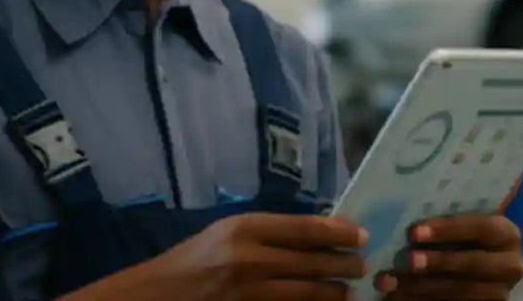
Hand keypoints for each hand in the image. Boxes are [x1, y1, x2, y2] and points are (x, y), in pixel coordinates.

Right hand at [65, 213, 368, 300]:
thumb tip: (318, 231)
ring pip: (309, 292)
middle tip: (363, 264)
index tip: (360, 234)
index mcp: (245, 228)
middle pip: (313, 261)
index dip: (338, 232)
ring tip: (350, 289)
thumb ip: (268, 231)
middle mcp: (250, 259)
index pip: (305, 228)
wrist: (160, 295)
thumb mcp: (228, 231)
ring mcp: (251, 293)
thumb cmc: (196, 259)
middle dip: (344, 264)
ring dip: (336, 291)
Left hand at [374, 215, 522, 299]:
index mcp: (506, 234)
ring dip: (420, 287)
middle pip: (472, 264)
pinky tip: (397, 296)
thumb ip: (448, 216)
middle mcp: (510, 265)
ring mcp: (500, 292)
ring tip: (389, 281)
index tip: (414, 232)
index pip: (482, 228)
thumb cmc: (463, 235)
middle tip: (406, 260)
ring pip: (459, 292)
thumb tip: (407, 208)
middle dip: (437, 262)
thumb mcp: (463, 224)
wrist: (478, 268)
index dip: (449, 229)